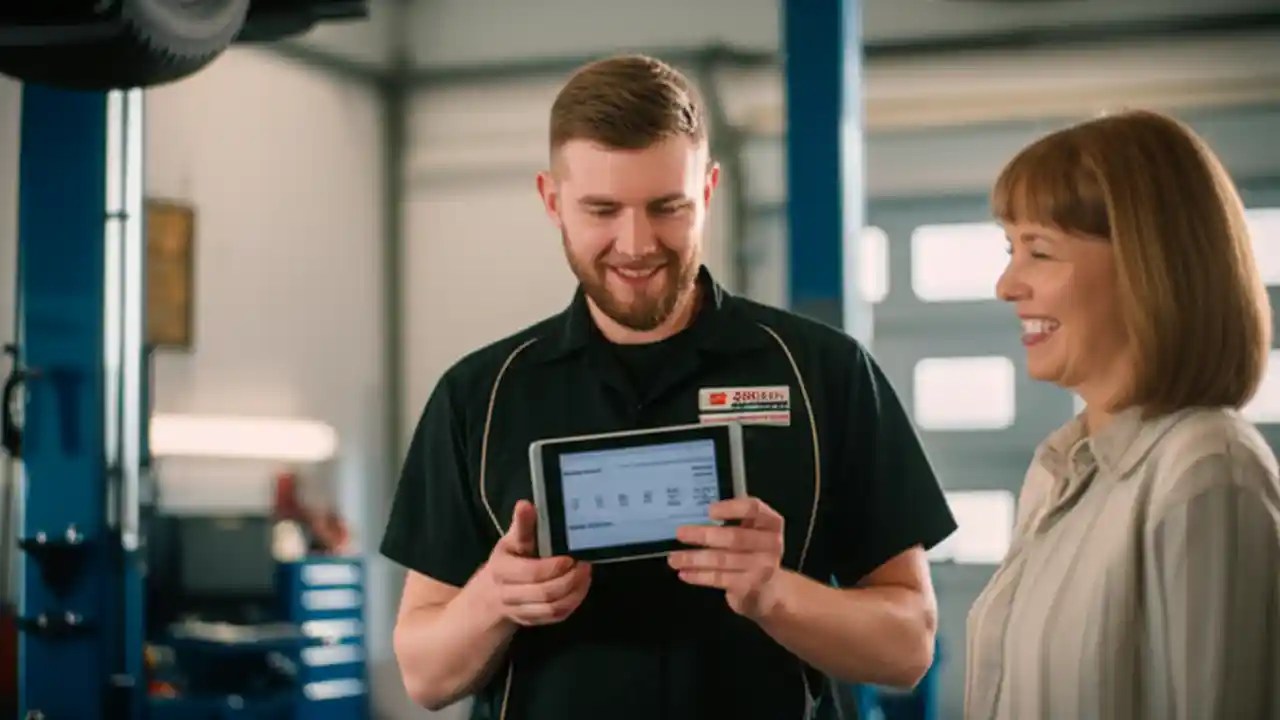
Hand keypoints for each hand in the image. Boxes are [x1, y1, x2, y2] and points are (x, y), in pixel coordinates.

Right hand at [482, 499, 591, 626]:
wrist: (490, 594)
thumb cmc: (508, 560)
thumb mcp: (511, 540)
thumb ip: (522, 525)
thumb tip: (525, 504)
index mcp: (502, 570)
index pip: (532, 573)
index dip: (554, 567)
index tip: (571, 557)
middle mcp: (508, 594)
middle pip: (545, 593)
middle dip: (569, 580)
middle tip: (584, 565)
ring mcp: (520, 611)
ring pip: (552, 608)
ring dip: (574, 593)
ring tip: (585, 575)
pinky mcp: (533, 621)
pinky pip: (556, 617)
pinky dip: (572, 603)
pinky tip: (580, 588)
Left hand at [669, 497, 785, 619]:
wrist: (769, 590)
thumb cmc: (752, 552)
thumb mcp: (751, 531)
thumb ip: (734, 519)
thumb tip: (695, 512)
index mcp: (770, 522)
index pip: (754, 509)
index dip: (732, 508)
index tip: (709, 510)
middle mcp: (770, 544)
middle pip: (735, 537)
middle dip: (704, 535)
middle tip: (680, 533)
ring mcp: (762, 567)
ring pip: (723, 560)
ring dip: (694, 559)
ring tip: (674, 558)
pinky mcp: (749, 587)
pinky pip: (719, 579)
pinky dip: (699, 576)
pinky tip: (684, 573)